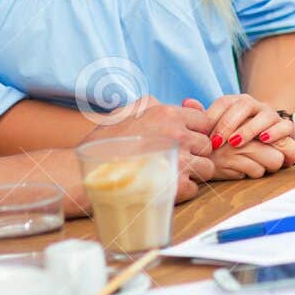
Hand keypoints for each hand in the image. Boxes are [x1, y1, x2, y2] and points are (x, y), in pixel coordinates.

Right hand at [84, 97, 214, 185]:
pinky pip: (195, 189)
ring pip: (207, 168)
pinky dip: (184, 191)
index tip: (184, 141)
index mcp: (167, 115)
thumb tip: (170, 103)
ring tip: (173, 174)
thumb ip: (151, 105)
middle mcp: (178, 136)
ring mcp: (179, 161)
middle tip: (177, 159)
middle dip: (196, 153)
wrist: (87, 174)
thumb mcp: (126, 112)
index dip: (195, 132)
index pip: (204, 121)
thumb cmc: (103, 145)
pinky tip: (166, 186)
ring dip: (194, 173)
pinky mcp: (176, 186)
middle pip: (207, 146)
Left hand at [185, 94, 294, 173]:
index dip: (213, 119)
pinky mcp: (287, 128)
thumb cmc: (236, 137)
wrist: (267, 144)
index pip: (224, 103)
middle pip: (243, 105)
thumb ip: (203, 116)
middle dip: (228, 124)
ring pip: (264, 115)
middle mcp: (255, 106)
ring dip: (250, 129)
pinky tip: (264, 140)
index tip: (204, 138)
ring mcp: (271, 115)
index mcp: (237, 103)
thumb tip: (186, 102)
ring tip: (236, 142)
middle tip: (216, 142)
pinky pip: (285, 126)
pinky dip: (275, 132)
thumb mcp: (218, 129)